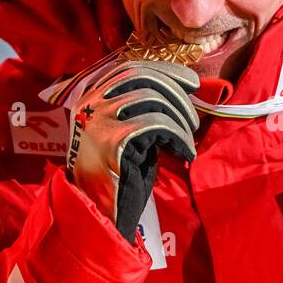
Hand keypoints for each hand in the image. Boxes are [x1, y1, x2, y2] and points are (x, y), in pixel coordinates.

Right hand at [65, 59, 200, 239]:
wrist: (99, 214)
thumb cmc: (118, 175)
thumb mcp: (125, 133)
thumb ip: (139, 108)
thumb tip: (178, 87)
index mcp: (88, 99)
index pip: (129, 68)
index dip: (165, 71)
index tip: (191, 82)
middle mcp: (88, 104)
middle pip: (142, 77)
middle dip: (176, 92)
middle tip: (193, 118)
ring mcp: (97, 121)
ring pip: (152, 99)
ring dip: (180, 119)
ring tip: (188, 141)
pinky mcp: (112, 141)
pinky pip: (157, 125)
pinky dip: (179, 137)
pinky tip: (184, 154)